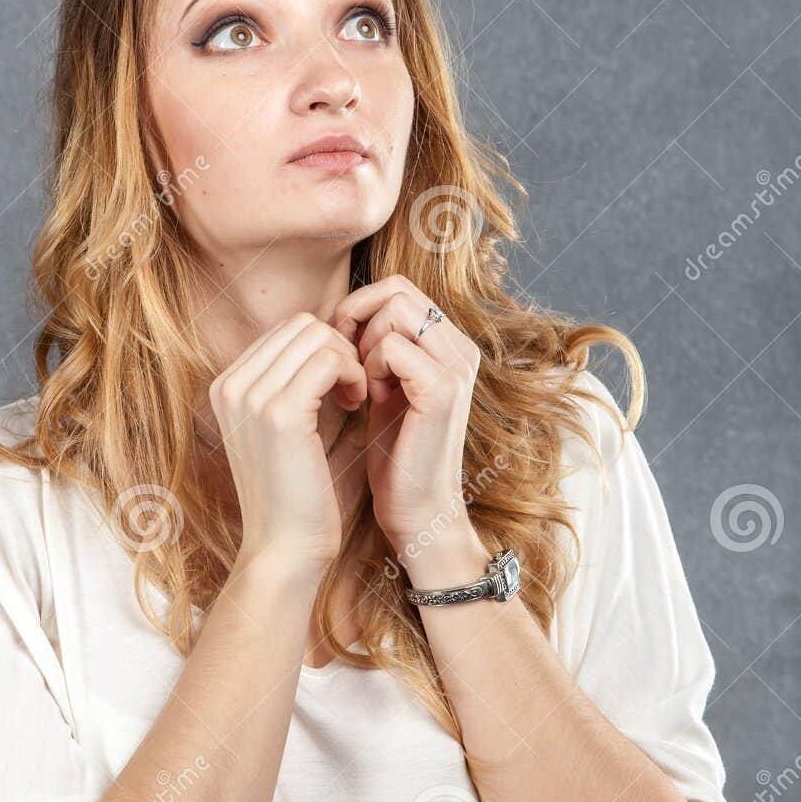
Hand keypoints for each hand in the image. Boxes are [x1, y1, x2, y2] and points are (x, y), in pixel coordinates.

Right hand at [209, 311, 368, 575]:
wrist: (287, 551)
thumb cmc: (300, 495)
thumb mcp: (297, 427)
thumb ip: (308, 382)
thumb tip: (343, 337)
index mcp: (228, 387)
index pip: (287, 330)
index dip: (326, 348)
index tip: (343, 386)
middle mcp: (230, 385)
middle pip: (302, 325)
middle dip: (339, 349)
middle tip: (355, 391)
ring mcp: (249, 396)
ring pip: (317, 335)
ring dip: (349, 361)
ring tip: (356, 400)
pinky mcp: (278, 413)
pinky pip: (328, 359)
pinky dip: (353, 375)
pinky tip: (357, 405)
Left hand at [331, 276, 480, 554]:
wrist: (417, 512)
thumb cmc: (395, 456)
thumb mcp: (384, 389)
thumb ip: (375, 348)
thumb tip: (340, 310)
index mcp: (449, 345)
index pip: (398, 288)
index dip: (359, 308)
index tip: (340, 347)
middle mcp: (461, 348)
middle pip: (397, 290)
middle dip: (356, 318)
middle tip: (343, 360)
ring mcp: (457, 367)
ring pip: (395, 310)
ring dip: (364, 344)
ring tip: (362, 385)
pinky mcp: (442, 390)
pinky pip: (392, 347)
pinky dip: (369, 368)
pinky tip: (368, 399)